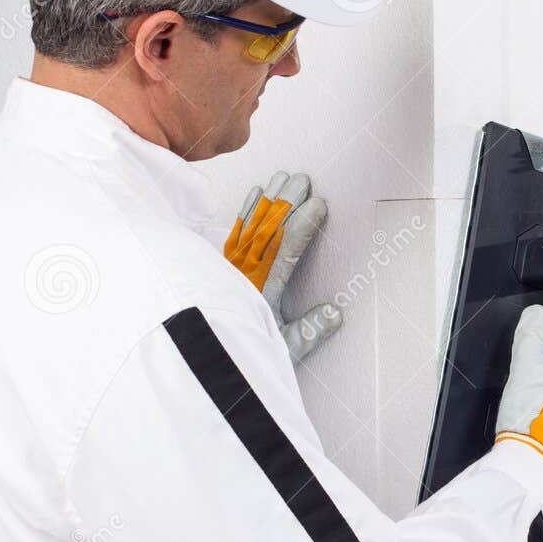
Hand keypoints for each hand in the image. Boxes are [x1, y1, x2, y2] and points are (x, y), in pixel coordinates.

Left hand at [224, 173, 342, 363]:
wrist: (208, 364)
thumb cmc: (247, 358)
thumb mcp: (285, 352)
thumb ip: (309, 332)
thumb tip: (334, 312)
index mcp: (263, 293)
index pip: (285, 252)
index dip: (302, 226)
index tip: (319, 205)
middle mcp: (244, 276)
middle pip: (267, 231)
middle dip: (287, 202)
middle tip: (304, 179)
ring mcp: (232, 268)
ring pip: (250, 226)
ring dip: (268, 200)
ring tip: (283, 177)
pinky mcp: (224, 267)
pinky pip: (234, 232)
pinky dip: (245, 211)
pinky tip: (255, 194)